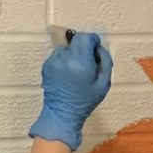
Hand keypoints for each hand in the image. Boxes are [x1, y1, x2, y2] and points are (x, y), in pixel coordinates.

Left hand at [31, 31, 112, 151]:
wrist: (62, 114)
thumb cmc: (85, 101)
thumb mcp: (104, 83)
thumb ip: (105, 61)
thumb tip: (99, 48)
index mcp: (80, 62)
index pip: (86, 37)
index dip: (93, 41)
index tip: (96, 50)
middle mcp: (65, 58)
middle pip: (76, 40)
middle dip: (84, 47)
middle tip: (88, 61)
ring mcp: (53, 61)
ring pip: (66, 47)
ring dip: (73, 54)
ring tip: (77, 70)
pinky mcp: (46, 66)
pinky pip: (58, 56)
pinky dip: (64, 60)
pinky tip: (68, 74)